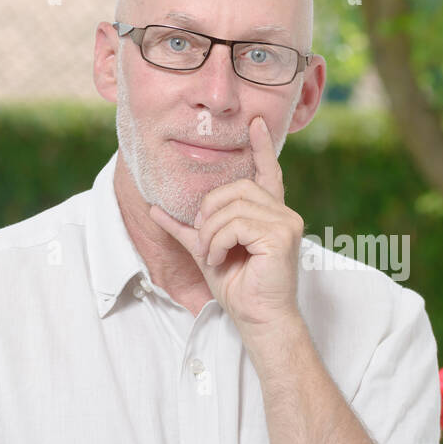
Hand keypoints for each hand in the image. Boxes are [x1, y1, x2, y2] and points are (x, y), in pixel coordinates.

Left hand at [149, 116, 304, 340]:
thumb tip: (155, 208)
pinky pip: (236, 223)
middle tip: (205, 243)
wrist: (258, 320)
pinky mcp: (282, 235)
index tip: (255, 123)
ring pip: (232, 206)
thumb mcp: (206, 251)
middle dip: (210, 212)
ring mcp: (286, 222)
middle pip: (237, 187)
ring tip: (212, 255)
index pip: (268, 173)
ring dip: (211, 233)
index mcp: (270, 214)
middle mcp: (283, 213)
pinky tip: (219, 260)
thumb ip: (187, 228)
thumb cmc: (238, 289)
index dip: (262, 147)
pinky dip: (218, 242)